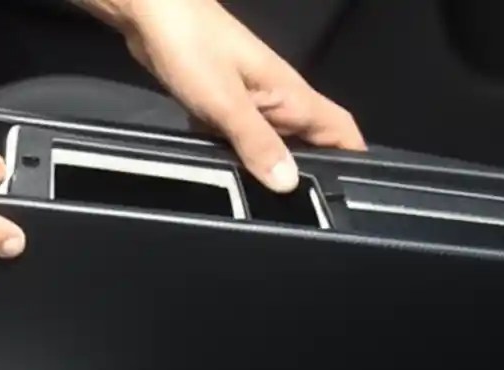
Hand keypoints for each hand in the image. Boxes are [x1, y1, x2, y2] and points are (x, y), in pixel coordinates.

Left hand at [113, 0, 365, 191]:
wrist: (149, 12)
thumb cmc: (190, 44)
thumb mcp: (226, 103)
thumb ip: (257, 143)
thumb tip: (288, 183)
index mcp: (292, 96)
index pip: (342, 131)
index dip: (354, 163)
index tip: (347, 201)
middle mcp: (279, 100)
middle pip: (310, 145)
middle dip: (308, 177)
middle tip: (297, 216)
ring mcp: (251, 101)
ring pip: (273, 143)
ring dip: (269, 168)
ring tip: (261, 205)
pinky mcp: (223, 103)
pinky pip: (241, 138)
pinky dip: (236, 156)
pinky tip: (224, 175)